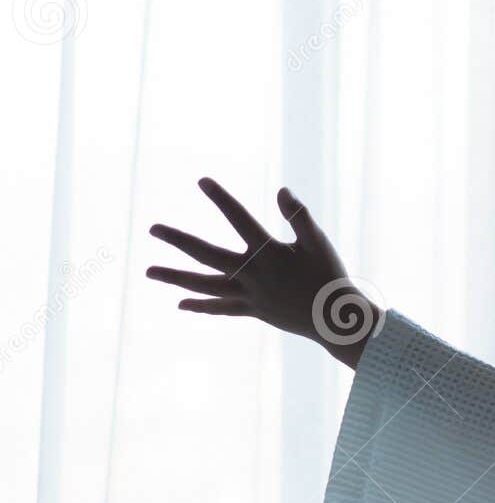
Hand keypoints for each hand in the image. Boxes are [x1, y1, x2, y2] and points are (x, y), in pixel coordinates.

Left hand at [147, 178, 379, 367]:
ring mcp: (251, 296)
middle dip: (179, 241)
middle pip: (208, 255)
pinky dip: (202, 306)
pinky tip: (180, 303)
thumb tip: (282, 190)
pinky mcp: (255, 311)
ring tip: (149, 272)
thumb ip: (300, 216)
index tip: (202, 181)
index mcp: (269, 254)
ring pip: (207, 285)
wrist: (338, 321)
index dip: (221, 199)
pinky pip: (223, 309)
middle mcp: (253, 275)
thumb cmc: (331, 278)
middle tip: (153, 229)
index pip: (240, 219)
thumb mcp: (319, 243)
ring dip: (176, 277)